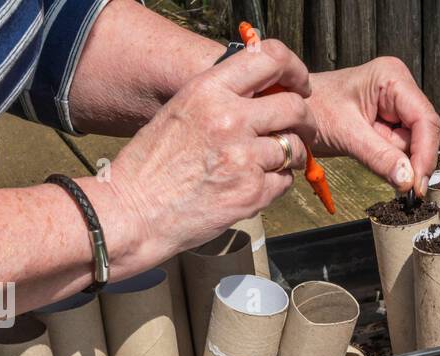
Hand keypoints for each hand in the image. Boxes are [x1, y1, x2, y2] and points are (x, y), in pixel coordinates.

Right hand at [101, 39, 315, 267]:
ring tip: (273, 163)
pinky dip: (277, 184)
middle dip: (305, 121)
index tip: (299, 85)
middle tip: (302, 131)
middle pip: (295, 107)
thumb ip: (221, 98)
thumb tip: (263, 96)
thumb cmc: (152, 165)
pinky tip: (255, 185)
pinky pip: (285, 182)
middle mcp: (229, 119)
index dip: (295, 71)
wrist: (134, 211)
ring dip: (292, 156)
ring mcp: (242, 157)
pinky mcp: (251, 193)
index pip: (270, 59)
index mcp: (208, 90)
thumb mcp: (181, 110)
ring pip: (295, 148)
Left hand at [307, 57, 439, 197]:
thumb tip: (408, 180)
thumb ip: (380, 157)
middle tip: (403, 186)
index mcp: (392, 77)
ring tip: (376, 161)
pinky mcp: (390, 122)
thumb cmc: (313, 110)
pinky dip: (394, 161)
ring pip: (416, 143)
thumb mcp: (346, 135)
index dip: (426, 154)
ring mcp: (396, 105)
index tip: (418, 184)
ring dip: (401, 161)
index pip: (425, 119)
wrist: (295, 112)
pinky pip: (403, 148)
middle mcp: (399, 88)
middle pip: (425, 132)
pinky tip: (379, 161)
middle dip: (415, 160)